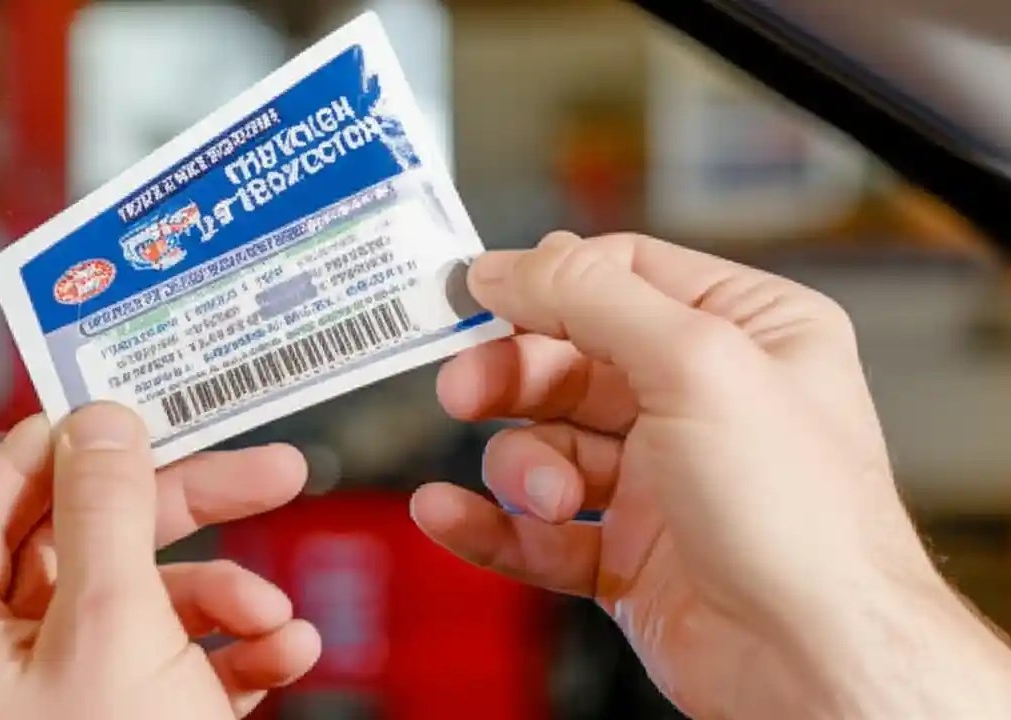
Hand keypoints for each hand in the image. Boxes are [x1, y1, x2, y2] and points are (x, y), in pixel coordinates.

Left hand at [0, 403, 319, 719]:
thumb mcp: (110, 629)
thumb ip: (105, 512)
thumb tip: (100, 419)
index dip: (62, 443)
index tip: (130, 402)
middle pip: (91, 543)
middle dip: (191, 513)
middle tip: (272, 470)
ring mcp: (65, 700)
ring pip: (147, 602)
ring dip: (226, 597)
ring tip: (274, 616)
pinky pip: (177, 660)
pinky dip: (233, 651)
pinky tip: (283, 653)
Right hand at [411, 232, 1010, 717]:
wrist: (815, 669)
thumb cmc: (802, 521)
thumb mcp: (698, 366)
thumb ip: (596, 299)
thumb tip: (512, 264)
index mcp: (747, 335)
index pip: (624, 276)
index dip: (546, 283)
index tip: (476, 294)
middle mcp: (702, 403)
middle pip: (570, 361)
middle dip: (513, 376)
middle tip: (465, 389)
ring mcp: (662, 483)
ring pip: (548, 447)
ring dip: (523, 467)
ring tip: (543, 497)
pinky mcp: (627, 556)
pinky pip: (536, 530)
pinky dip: (489, 524)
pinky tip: (449, 515)